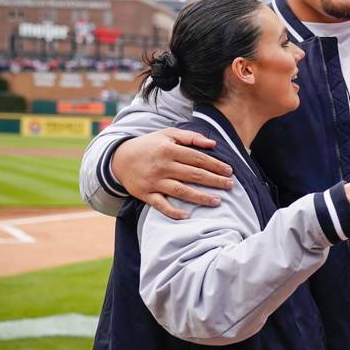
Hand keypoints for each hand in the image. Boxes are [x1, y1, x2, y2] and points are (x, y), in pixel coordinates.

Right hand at [111, 128, 233, 219]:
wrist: (119, 158)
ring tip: (217, 201)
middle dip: (214, 181)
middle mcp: (162, 166)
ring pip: (181, 191)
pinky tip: (187, 215)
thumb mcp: (167, 134)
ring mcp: (154, 181)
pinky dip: (173, 211)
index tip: (229, 171)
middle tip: (230, 185)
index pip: (198, 158)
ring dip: (200, 197)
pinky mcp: (145, 194)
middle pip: (193, 175)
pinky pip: (161, 205)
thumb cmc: (149, 145)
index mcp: (169, 149)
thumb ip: (191, 137)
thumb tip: (213, 143)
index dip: (216, 165)